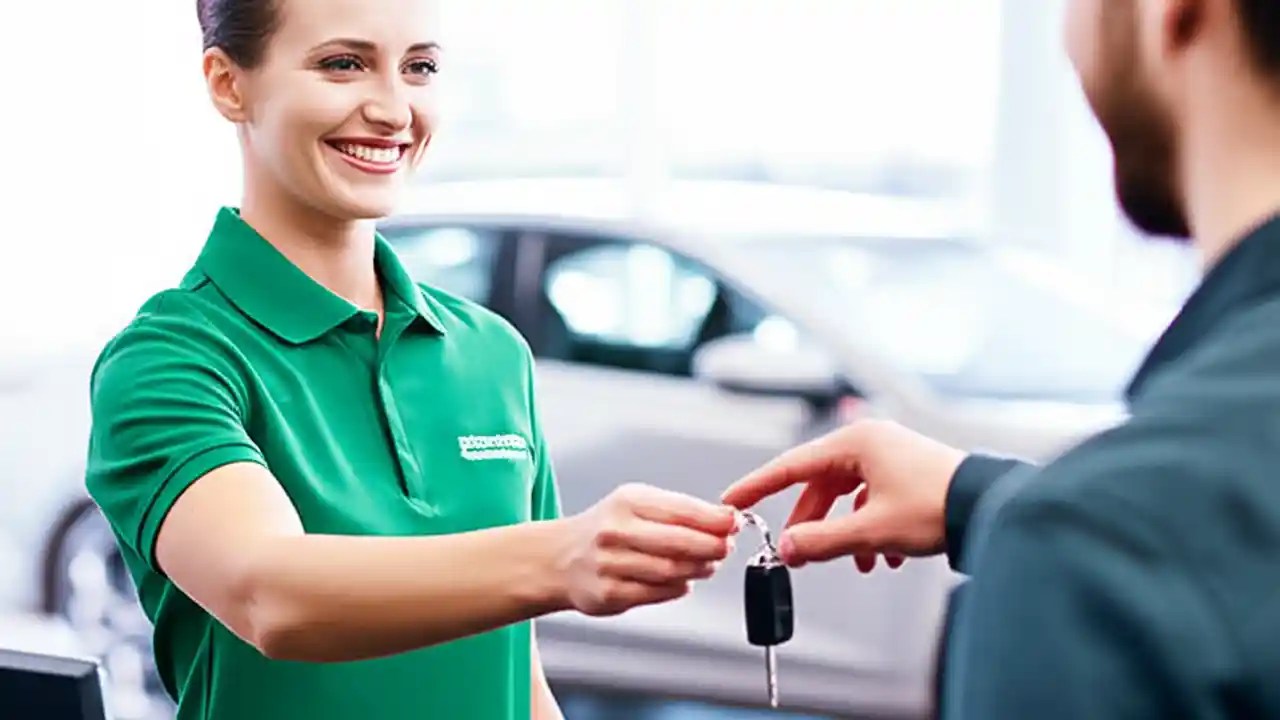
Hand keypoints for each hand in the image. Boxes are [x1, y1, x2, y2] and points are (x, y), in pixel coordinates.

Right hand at [558, 483, 736, 615]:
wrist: (560, 557)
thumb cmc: (608, 528)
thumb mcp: (637, 504)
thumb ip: (679, 511)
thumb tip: (725, 519)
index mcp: (627, 502)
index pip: (681, 510)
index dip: (714, 519)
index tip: (733, 523)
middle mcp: (615, 532)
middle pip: (679, 543)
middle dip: (712, 547)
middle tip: (725, 548)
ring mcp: (610, 564)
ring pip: (672, 571)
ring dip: (699, 570)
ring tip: (707, 565)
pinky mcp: (610, 594)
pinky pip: (658, 593)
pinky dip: (678, 588)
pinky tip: (681, 581)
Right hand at [721, 420, 964, 570]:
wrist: (990, 508)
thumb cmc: (937, 506)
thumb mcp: (871, 531)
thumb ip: (822, 541)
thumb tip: (788, 549)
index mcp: (855, 443)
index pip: (791, 466)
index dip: (759, 486)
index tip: (734, 500)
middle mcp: (870, 444)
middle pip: (820, 486)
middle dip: (812, 524)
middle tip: (798, 553)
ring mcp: (890, 458)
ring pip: (848, 498)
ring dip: (844, 533)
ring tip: (852, 561)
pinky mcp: (908, 475)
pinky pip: (873, 502)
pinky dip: (869, 531)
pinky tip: (883, 557)